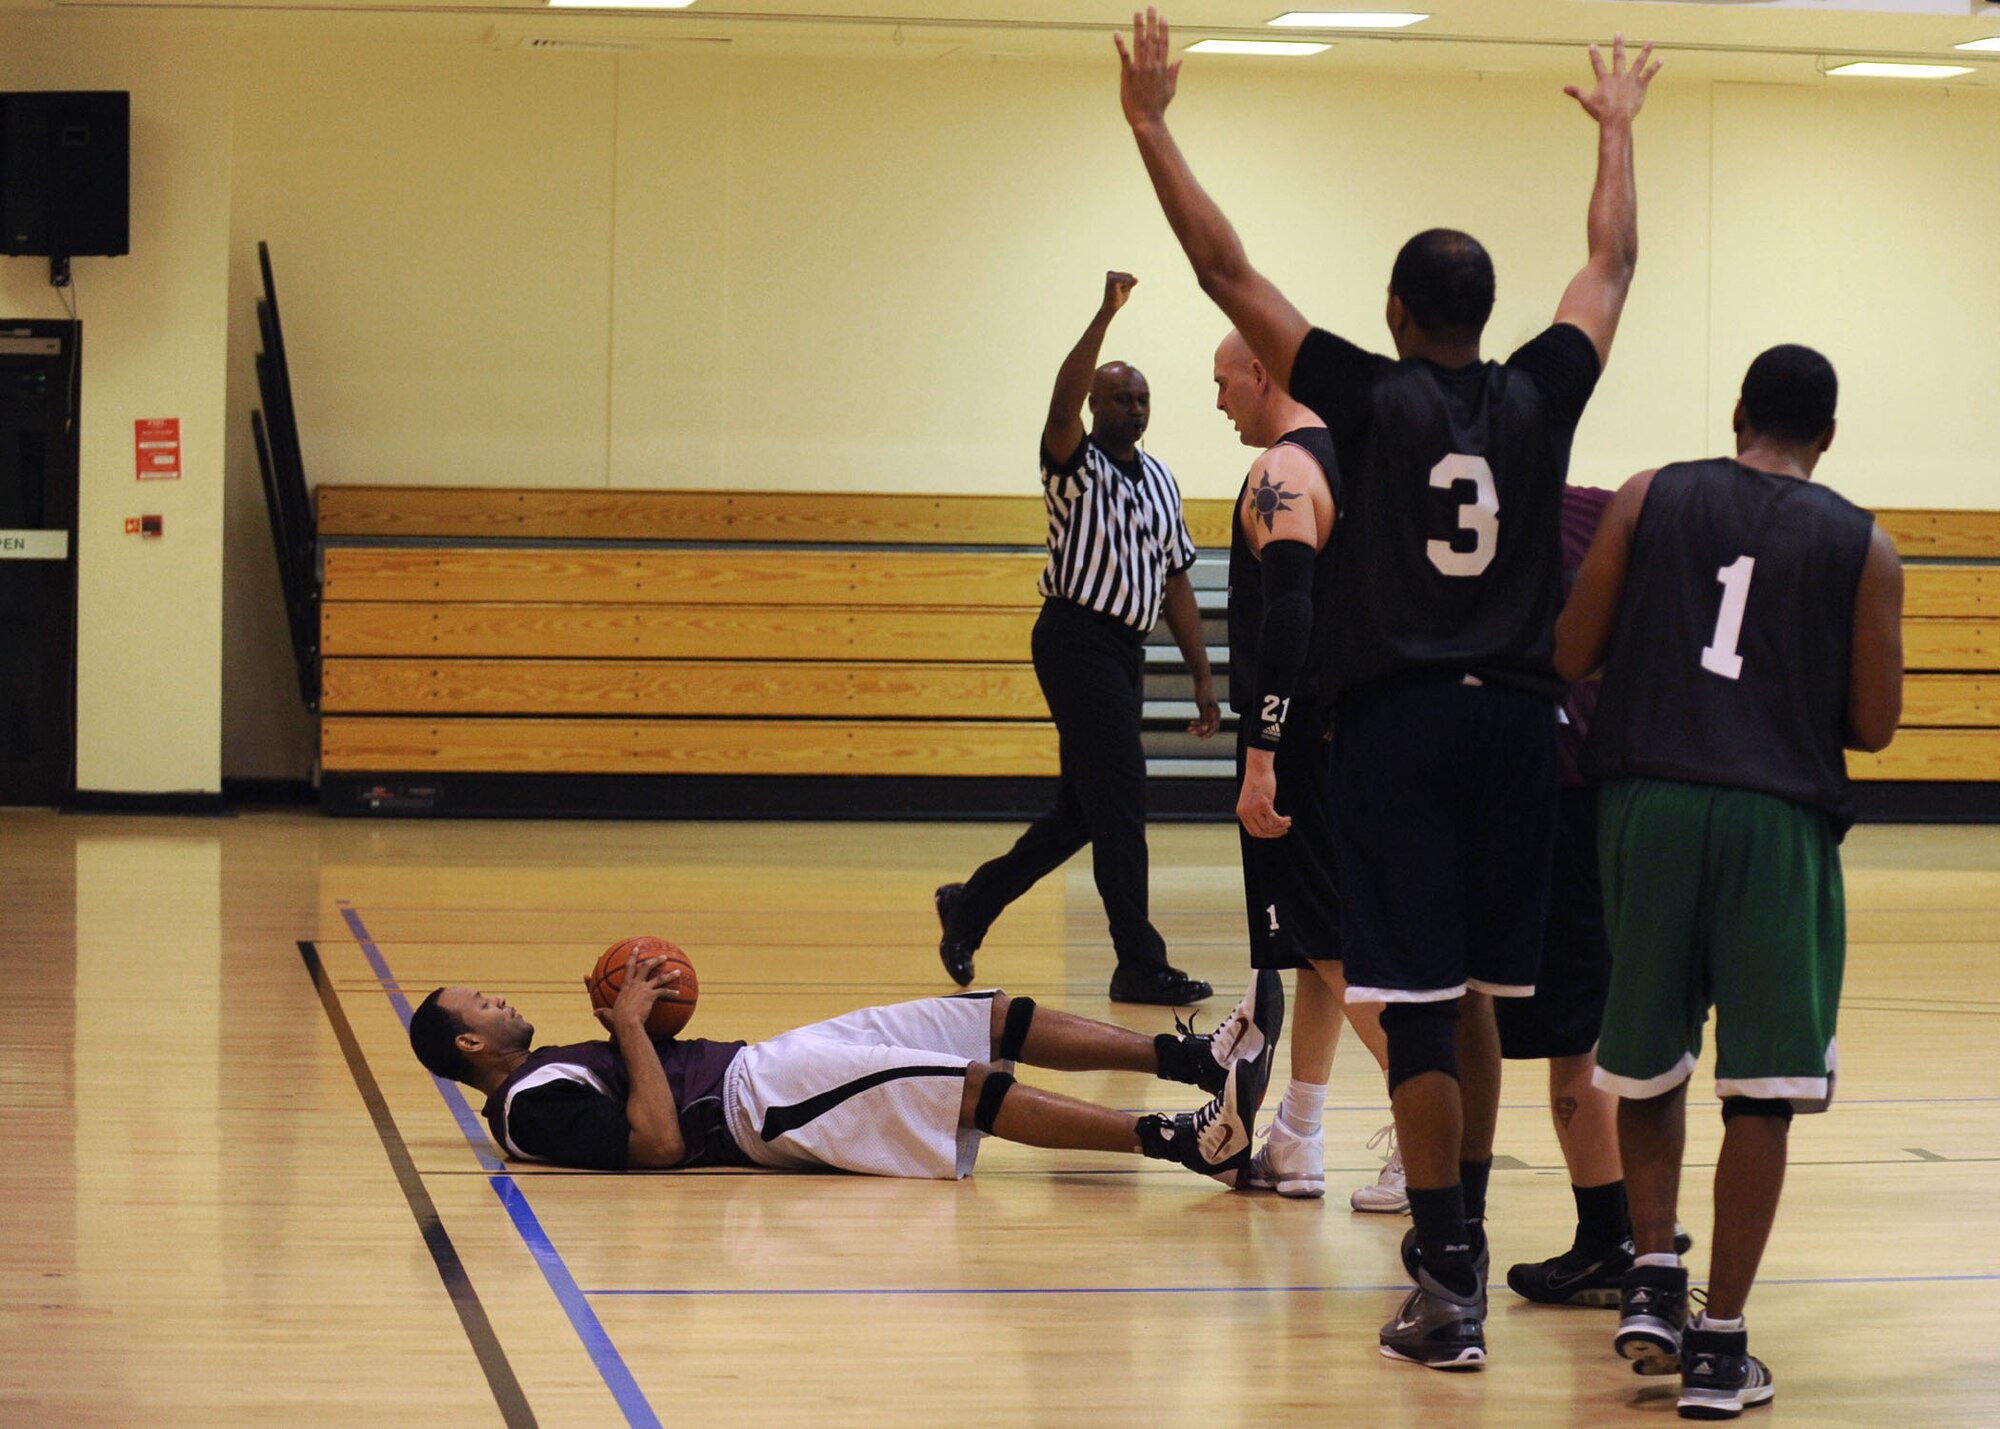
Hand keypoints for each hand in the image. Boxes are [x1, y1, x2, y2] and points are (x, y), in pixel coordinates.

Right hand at [593, 956, 682, 1030]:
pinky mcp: (651, 996)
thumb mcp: (608, 1014)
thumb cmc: (617, 1020)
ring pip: (659, 978)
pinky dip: (671, 992)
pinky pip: (663, 992)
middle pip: (646, 967)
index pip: (629, 967)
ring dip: (670, 974)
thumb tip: (594, 1013)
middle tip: (663, 956)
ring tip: (678, 971)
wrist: (626, 1022)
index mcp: (626, 986)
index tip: (637, 948)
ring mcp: (644, 989)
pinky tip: (678, 993)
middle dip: (655, 960)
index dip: (633, 956)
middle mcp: (635, 984)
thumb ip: (602, 1012)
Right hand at [1102, 271, 1137, 314]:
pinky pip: (1127, 281)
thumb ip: (1132, 282)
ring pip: (1129, 278)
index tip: (1119, 291)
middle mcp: (1111, 273)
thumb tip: (1137, 279)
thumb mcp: (1127, 289)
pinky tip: (1118, 293)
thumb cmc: (1117, 300)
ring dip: (1127, 288)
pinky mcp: (1113, 280)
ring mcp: (1111, 276)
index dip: (1128, 285)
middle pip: (1129, 276)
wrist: (1110, 308)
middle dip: (1127, 286)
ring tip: (1118, 293)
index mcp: (1112, 274)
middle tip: (1118, 293)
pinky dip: (1126, 288)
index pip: (1129, 276)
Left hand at [1115, 8, 1179, 129]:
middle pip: (1153, 39)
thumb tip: (1180, 59)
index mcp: (1162, 68)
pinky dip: (1120, 44)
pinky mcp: (1129, 74)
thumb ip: (1174, 72)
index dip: (1163, 29)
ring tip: (1137, 14)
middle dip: (1151, 22)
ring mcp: (1141, 68)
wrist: (1146, 119)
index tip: (1162, 17)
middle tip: (1150, 7)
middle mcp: (1152, 65)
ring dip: (1138, 27)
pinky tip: (1116, 33)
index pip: (1163, 43)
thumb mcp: (1170, 89)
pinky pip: (1124, 55)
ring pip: (1140, 43)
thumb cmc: (1158, 106)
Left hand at [1187, 681, 1220, 739]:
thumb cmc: (1203, 692)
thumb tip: (1205, 729)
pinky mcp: (1206, 709)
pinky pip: (1203, 719)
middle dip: (1200, 731)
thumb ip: (1203, 718)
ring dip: (1197, 728)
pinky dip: (1197, 722)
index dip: (1208, 734)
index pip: (1215, 728)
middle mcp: (1215, 714)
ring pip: (1205, 724)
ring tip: (1188, 729)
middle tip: (1190, 732)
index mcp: (1217, 713)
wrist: (1202, 681)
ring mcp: (1211, 712)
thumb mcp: (1202, 706)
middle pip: (1209, 727)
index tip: (1201, 739)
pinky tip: (1190, 723)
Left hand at [1236, 753, 1290, 838]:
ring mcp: (1253, 809)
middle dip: (1274, 833)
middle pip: (1261, 832)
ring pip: (1269, 827)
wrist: (1258, 769)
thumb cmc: (1257, 782)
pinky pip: (1275, 819)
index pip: (1253, 832)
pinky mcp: (1262, 805)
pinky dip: (1283, 821)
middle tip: (1284, 830)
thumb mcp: (1253, 800)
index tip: (1275, 833)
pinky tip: (1288, 819)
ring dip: (1280, 827)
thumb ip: (1257, 812)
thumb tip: (1269, 826)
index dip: (1266, 835)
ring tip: (1287, 823)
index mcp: (1241, 813)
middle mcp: (1245, 813)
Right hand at [1565, 34, 1660, 126]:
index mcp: (1604, 80)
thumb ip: (1577, 92)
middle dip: (1618, 44)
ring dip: (1645, 51)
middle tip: (1619, 34)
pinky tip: (1661, 59)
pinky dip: (1655, 66)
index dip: (1594, 55)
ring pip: (1638, 62)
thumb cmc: (1601, 112)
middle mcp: (1618, 76)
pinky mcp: (1640, 86)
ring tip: (1650, 42)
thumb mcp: (1586, 102)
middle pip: (1618, 57)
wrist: (1616, 118)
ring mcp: (1630, 80)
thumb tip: (1564, 88)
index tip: (1592, 46)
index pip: (1597, 65)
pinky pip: (1649, 74)